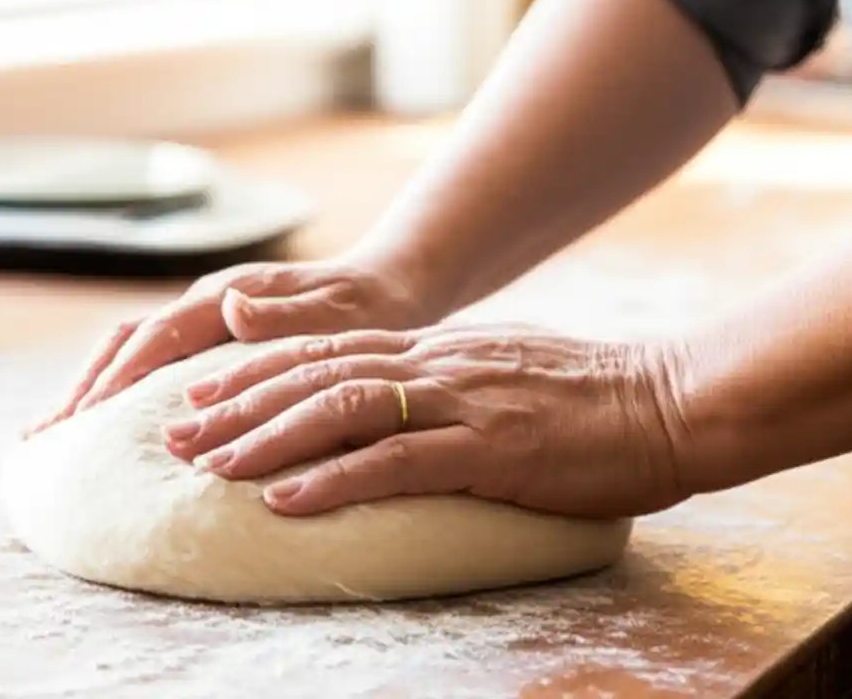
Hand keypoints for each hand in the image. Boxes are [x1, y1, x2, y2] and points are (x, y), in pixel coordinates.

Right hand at [27, 258, 439, 435]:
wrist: (389, 287)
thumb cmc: (370, 307)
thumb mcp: (339, 312)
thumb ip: (286, 311)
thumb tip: (229, 305)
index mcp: (227, 297)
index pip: (153, 339)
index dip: (113, 380)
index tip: (78, 421)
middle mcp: (208, 303)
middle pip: (126, 343)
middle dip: (82, 388)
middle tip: (41, 438)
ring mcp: (208, 319)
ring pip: (132, 351)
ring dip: (92, 389)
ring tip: (52, 435)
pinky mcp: (215, 337)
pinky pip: (155, 362)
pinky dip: (121, 388)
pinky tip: (107, 422)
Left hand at [163, 324, 692, 517]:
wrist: (677, 401)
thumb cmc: (599, 400)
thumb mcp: (510, 374)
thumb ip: (452, 381)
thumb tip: (404, 403)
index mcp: (439, 351)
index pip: (328, 354)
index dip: (256, 372)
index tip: (203, 394)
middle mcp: (438, 365)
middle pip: (314, 376)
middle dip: (236, 404)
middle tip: (174, 431)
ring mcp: (463, 402)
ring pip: (339, 410)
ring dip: (265, 439)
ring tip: (206, 465)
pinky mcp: (492, 448)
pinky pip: (395, 462)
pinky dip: (332, 482)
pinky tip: (284, 501)